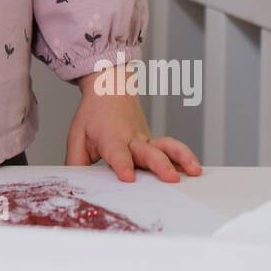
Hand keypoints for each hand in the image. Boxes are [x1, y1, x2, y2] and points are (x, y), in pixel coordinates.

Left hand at [67, 68, 201, 182]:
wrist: (110, 87)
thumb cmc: (93, 115)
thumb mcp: (77, 136)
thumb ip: (75, 161)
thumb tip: (74, 184)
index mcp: (111, 138)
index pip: (117, 153)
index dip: (123, 165)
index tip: (128, 177)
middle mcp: (132, 139)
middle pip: (147, 152)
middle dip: (159, 165)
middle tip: (171, 178)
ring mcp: (146, 140)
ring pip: (166, 147)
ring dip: (180, 158)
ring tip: (194, 171)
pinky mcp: (154, 142)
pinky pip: (172, 148)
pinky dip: (185, 156)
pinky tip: (196, 169)